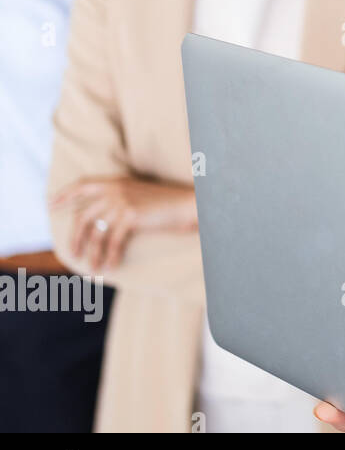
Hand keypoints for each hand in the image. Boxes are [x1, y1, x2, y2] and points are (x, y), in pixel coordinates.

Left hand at [52, 177, 197, 270]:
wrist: (188, 205)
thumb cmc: (167, 203)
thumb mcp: (139, 195)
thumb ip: (118, 200)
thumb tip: (99, 218)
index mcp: (116, 182)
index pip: (82, 185)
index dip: (65, 195)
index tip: (50, 205)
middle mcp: (115, 190)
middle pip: (84, 215)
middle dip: (75, 237)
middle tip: (73, 252)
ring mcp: (122, 202)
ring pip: (97, 233)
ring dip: (93, 253)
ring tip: (92, 267)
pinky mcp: (131, 216)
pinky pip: (114, 241)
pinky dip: (111, 256)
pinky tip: (111, 266)